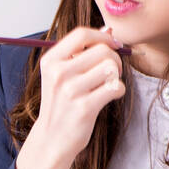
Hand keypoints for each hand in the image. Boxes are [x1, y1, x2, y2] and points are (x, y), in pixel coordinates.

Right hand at [26, 25, 125, 164]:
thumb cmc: (60, 104)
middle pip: (102, 50)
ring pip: (111, 68)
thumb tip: (107, 30)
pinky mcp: (84, 107)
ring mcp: (70, 90)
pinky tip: (108, 97)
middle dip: (115, 59)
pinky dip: (117, 91)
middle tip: (111, 71)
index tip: (112, 44)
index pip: (81, 34)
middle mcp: (58, 73)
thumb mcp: (60, 74)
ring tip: (107, 84)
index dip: (103, 36)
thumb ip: (80, 52)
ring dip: (116, 76)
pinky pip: (115, 88)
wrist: (52, 139)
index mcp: (50, 61)